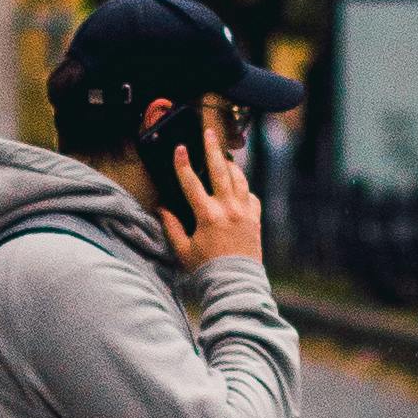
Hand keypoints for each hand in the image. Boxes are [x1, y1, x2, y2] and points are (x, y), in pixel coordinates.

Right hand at [154, 103, 266, 274]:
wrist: (236, 285)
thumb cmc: (206, 270)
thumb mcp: (182, 250)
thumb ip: (171, 227)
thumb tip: (162, 209)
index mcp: (207, 215)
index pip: (191, 183)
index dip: (183, 164)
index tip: (180, 148)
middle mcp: (228, 209)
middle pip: (220, 171)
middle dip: (213, 149)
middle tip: (209, 133)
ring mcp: (244, 213)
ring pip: (239, 180)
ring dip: (231, 165)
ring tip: (224, 156)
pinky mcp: (255, 220)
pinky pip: (250, 196)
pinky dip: (243, 189)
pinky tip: (237, 188)